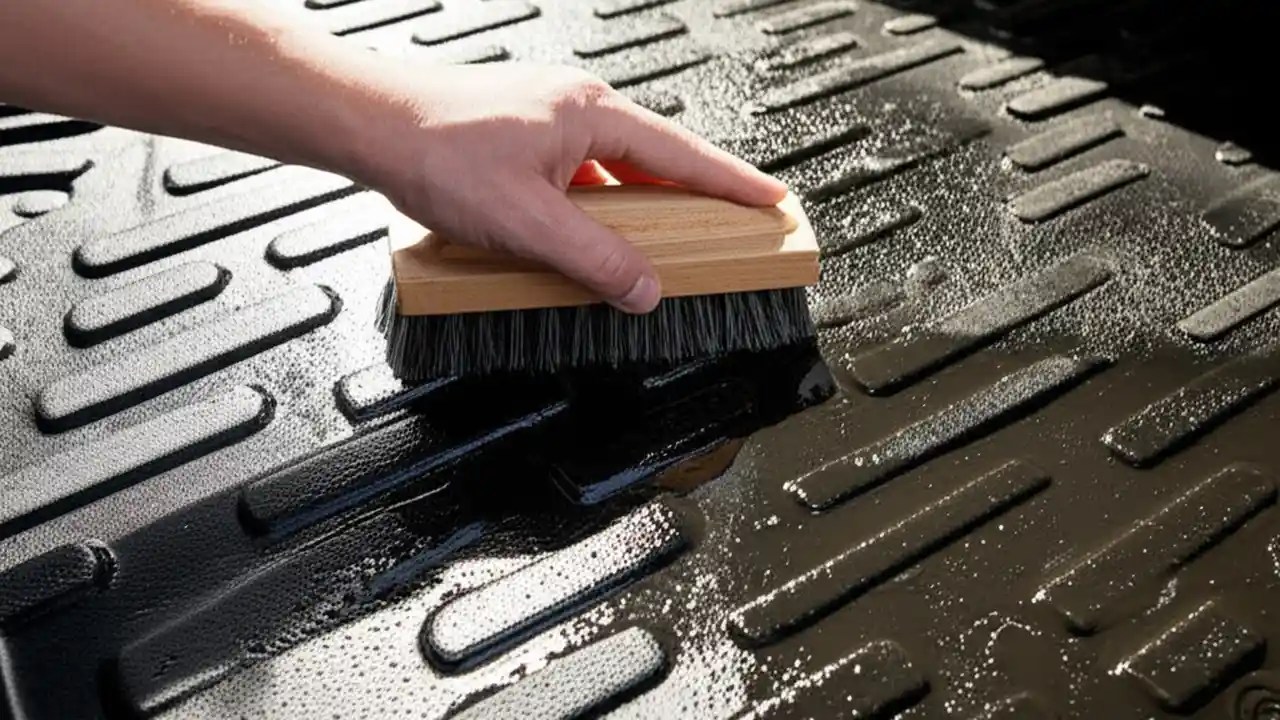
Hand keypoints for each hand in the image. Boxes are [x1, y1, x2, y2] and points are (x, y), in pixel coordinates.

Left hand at [357, 62, 787, 313]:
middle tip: (730, 223)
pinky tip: (587, 233)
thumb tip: (643, 288)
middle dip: (694, 193)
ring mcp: (548, 117)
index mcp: (591, 114)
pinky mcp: (522, 134)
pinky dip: (598, 203)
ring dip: (640, 203)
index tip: (770, 200)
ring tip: (661, 240)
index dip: (732, 182)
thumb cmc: (436, 153)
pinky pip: (581, 171)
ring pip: (615, 166)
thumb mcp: (527, 222)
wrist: (370, 126)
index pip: (683, 153)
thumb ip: (592, 259)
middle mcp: (575, 107)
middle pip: (656, 157)